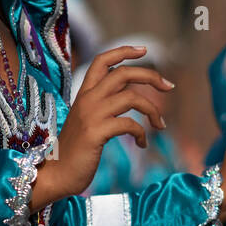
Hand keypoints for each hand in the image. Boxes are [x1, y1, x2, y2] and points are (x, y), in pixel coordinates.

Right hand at [31, 44, 171, 207]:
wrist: (56, 174)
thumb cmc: (74, 151)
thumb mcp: (86, 121)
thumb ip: (102, 106)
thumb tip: (128, 96)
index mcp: (83, 94)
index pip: (102, 61)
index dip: (124, 51)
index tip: (144, 50)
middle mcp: (87, 100)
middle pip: (123, 73)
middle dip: (151, 76)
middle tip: (169, 86)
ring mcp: (91, 115)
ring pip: (131, 97)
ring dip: (152, 110)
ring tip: (160, 124)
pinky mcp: (96, 133)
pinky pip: (129, 125)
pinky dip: (141, 134)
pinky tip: (142, 144)